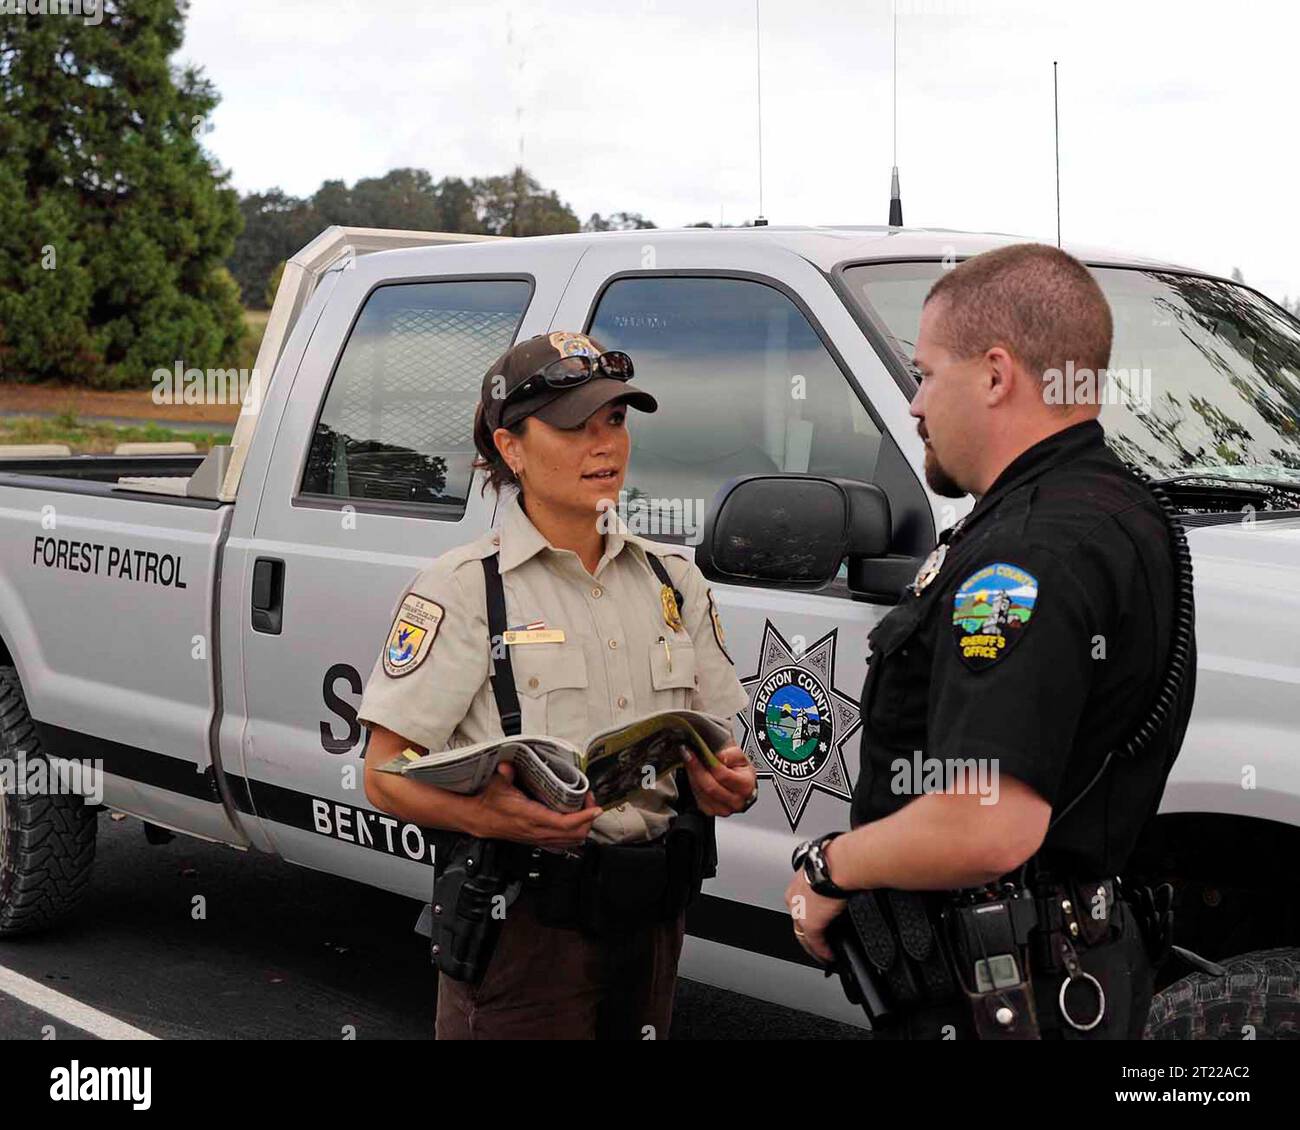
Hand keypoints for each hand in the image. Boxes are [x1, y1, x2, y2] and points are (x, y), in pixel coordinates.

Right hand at [469, 762, 601, 847]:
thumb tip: (508, 764)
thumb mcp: (497, 785)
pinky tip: (577, 825)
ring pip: (570, 841)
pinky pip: (562, 844)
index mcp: (531, 817)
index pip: (564, 823)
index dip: (583, 817)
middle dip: (588, 820)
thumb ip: (505, 773)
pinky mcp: (537, 841)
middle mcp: (537, 831)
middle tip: (590, 803)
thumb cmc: (490, 802)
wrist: (480, 819)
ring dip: (583, 828)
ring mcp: (538, 838)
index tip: (595, 808)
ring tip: (586, 811)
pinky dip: (574, 836)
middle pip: (573, 834)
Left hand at [682, 743, 756, 816]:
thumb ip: (732, 754)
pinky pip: (698, 799)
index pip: (724, 775)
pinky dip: (694, 786)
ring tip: (690, 762)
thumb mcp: (740, 755)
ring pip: (702, 793)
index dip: (709, 763)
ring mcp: (724, 809)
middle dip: (696, 769)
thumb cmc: (740, 770)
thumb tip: (720, 757)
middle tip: (687, 755)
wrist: (740, 781)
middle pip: (710, 787)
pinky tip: (694, 775)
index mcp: (746, 786)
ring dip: (693, 776)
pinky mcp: (712, 812)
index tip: (697, 752)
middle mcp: (737, 801)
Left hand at [783, 868, 844, 964]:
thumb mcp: (828, 869)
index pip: (799, 905)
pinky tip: (829, 957)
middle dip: (807, 935)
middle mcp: (794, 897)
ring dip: (813, 946)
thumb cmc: (838, 859)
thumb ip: (829, 879)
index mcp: (798, 882)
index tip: (815, 923)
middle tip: (817, 945)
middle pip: (797, 922)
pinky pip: (815, 944)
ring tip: (822, 954)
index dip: (806, 916)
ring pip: (803, 935)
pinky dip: (822, 952)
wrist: (840, 863)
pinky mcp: (810, 924)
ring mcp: (800, 912)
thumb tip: (841, 880)